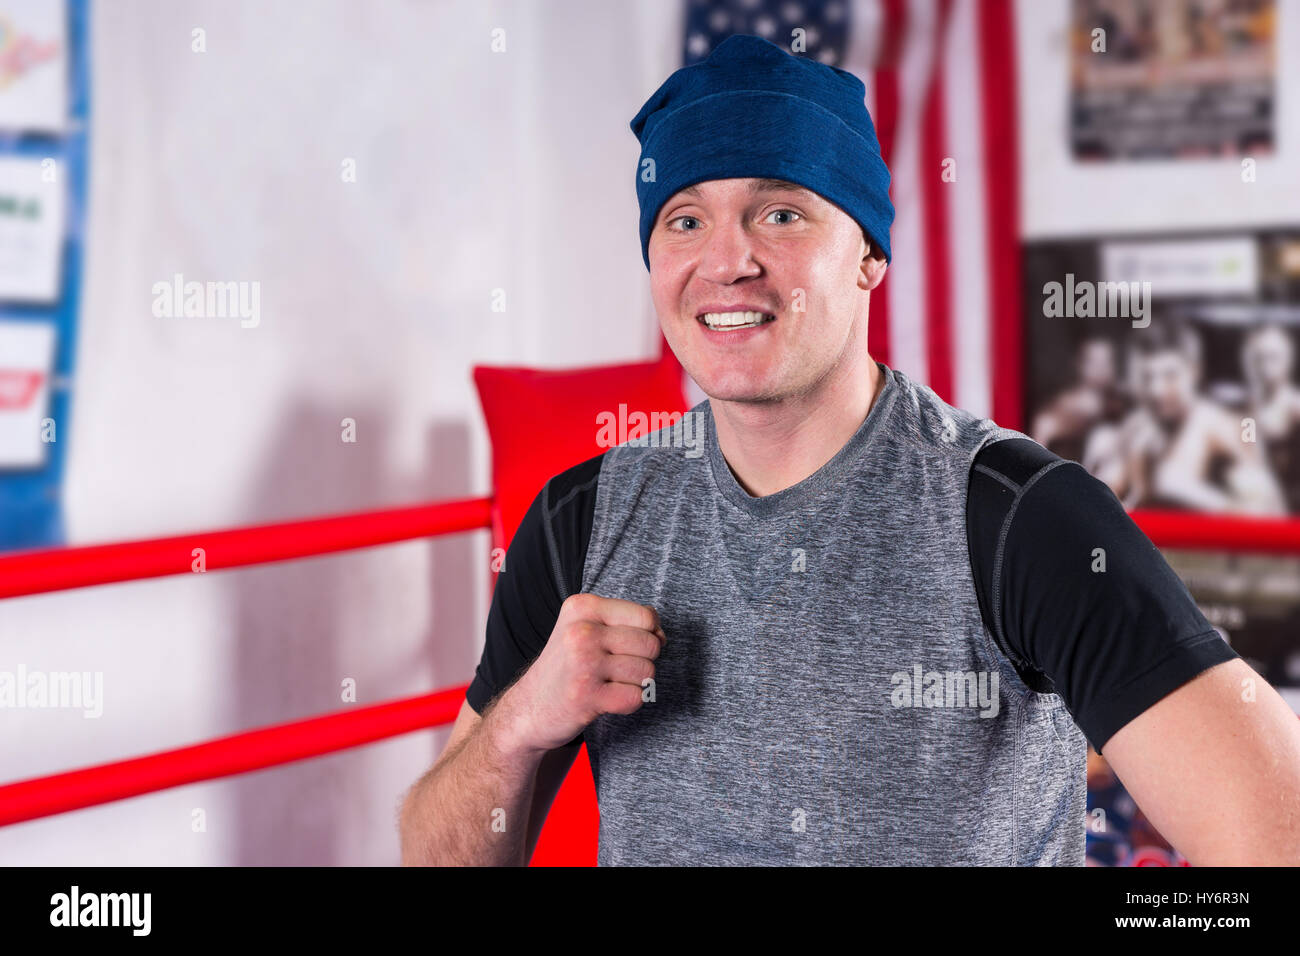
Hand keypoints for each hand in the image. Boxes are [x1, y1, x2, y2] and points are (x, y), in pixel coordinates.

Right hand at [497, 592, 665, 753]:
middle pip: (651, 644)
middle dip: (641, 661)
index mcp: (582, 607)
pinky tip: (605, 700)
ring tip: (607, 683)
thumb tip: (662, 636)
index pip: (647, 616)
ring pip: (647, 672)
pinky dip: (627, 703)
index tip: (622, 646)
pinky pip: (636, 697)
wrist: (529, 708)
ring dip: (634, 683)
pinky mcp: (587, 696)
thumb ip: (628, 623)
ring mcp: (583, 664)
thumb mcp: (587, 628)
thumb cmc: (567, 666)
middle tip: (612, 669)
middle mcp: (581, 631)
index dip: (647, 635)